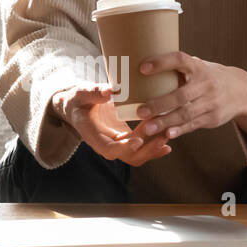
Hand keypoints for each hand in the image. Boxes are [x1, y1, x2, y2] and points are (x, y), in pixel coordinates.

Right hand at [51, 84, 171, 166]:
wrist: (78, 106)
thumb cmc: (78, 99)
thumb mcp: (82, 93)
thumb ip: (94, 92)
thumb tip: (111, 91)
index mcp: (92, 136)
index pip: (108, 149)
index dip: (124, 148)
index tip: (138, 140)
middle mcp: (106, 144)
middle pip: (128, 156)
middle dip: (148, 149)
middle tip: (163, 135)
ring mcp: (117, 144)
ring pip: (138, 154)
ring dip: (154, 147)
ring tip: (168, 133)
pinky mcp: (125, 140)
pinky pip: (141, 148)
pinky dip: (154, 146)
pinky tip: (167, 139)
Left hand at [131, 51, 245, 142]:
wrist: (241, 91)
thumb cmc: (206, 76)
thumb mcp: (196, 66)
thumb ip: (174, 68)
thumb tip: (138, 67)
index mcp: (197, 67)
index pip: (179, 60)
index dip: (161, 63)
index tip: (142, 68)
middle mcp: (205, 84)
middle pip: (181, 95)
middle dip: (159, 104)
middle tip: (140, 111)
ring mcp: (211, 102)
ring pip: (186, 114)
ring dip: (165, 122)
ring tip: (148, 127)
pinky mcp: (212, 118)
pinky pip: (194, 124)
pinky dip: (180, 130)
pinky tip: (167, 134)